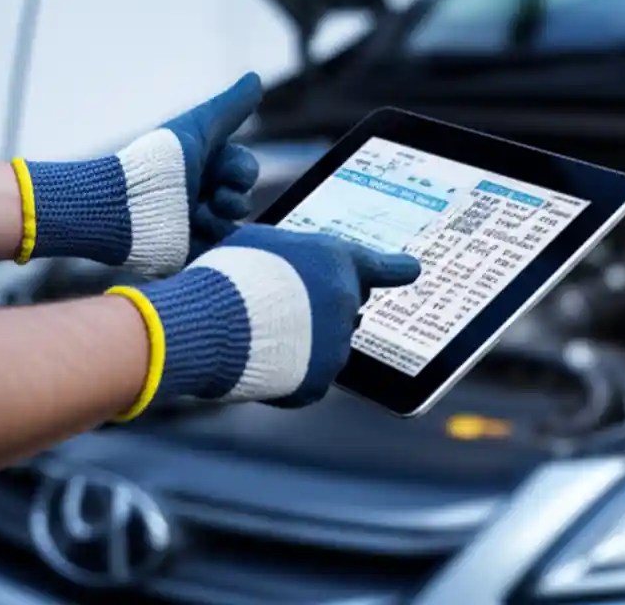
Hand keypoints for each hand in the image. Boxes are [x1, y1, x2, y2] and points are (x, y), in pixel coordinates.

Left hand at [13, 73, 263, 275]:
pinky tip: (194, 231)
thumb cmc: (157, 162)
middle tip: (217, 197)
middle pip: (243, 198)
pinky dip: (213, 240)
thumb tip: (256, 78)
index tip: (227, 170)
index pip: (244, 170)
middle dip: (235, 196)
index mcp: (203, 166)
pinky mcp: (188, 250)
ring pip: (235, 225)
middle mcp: (201, 194)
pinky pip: (220, 249)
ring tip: (199, 215)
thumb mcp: (199, 127)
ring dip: (222, 217)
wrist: (124, 205)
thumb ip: (232, 106)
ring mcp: (195, 224)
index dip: (242, 170)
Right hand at [107, 224, 420, 418]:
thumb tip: (299, 269)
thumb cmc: (228, 276)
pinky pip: (307, 377)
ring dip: (302, 340)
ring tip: (259, 333)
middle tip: (278, 306)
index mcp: (337, 262)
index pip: (379, 267)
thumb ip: (296, 259)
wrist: (212, 324)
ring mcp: (336, 345)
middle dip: (319, 308)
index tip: (412, 270)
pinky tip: (260, 360)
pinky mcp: (320, 381)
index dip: (396, 268)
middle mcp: (346, 303)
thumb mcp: (262, 244)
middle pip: (343, 308)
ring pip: (324, 344)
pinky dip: (287, 372)